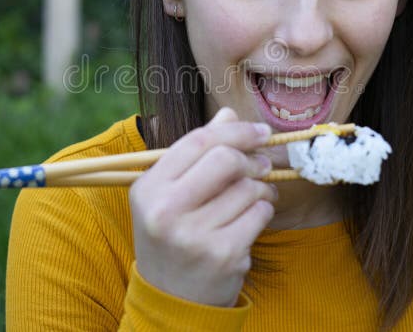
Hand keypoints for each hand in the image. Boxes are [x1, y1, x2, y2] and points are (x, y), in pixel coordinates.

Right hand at [129, 107, 276, 306]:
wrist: (173, 298)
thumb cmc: (173, 234)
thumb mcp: (171, 192)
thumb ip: (198, 151)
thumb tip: (229, 114)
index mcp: (149, 188)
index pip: (198, 141)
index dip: (235, 130)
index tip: (260, 132)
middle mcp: (166, 211)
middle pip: (224, 159)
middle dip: (251, 158)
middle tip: (261, 164)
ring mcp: (194, 236)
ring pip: (248, 188)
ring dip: (261, 188)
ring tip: (256, 195)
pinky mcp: (223, 255)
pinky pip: (259, 214)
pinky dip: (264, 210)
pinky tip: (252, 217)